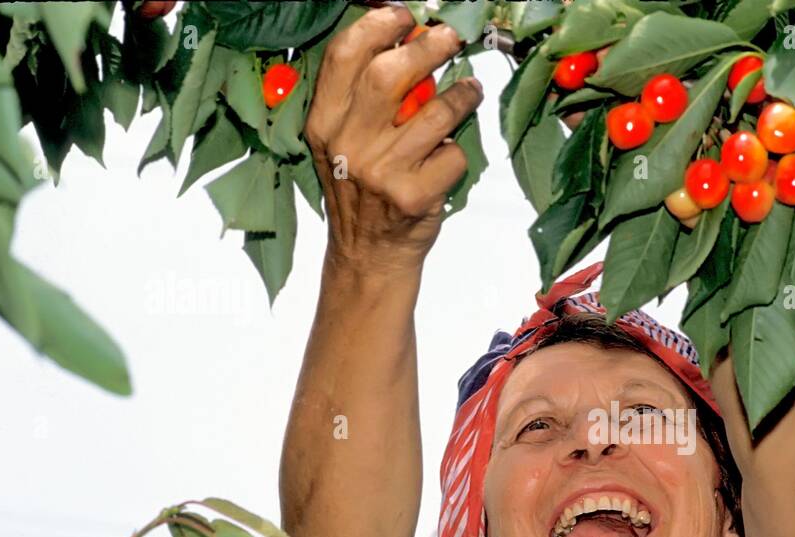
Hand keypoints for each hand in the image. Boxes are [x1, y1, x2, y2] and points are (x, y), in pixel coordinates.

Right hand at [305, 7, 482, 273]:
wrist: (368, 254)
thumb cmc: (363, 190)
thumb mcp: (344, 142)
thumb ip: (364, 99)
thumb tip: (411, 42)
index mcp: (324, 123)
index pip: (345, 56)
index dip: (378, 25)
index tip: (405, 15)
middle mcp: (348, 144)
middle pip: (391, 75)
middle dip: (429, 48)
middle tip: (452, 38)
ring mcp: (381, 172)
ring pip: (435, 113)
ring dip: (461, 95)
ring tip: (470, 89)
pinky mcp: (414, 197)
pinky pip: (453, 156)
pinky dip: (459, 152)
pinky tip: (452, 153)